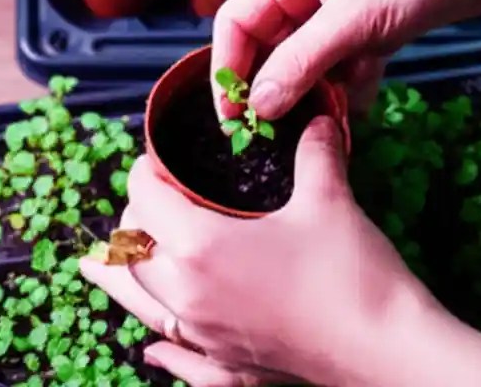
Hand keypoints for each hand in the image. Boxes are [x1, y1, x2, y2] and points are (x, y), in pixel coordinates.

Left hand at [79, 117, 438, 386]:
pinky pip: (176, 358)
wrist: (387, 351)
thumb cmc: (353, 274)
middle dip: (133, 220)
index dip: (147, 172)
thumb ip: (314, 152)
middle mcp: (187, 293)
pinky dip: (160, 347)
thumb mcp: (328, 200)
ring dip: (119, 279)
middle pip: (130, 251)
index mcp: (199, 246)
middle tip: (153, 199)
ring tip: (93, 266)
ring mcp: (204, 335)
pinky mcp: (226, 366)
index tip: (159, 160)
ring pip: (138, 305)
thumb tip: (315, 118)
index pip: (145, 198)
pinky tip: (154, 349)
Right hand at [211, 0, 480, 120]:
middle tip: (274, 136)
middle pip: (271, 45)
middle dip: (274, 89)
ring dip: (316, 92)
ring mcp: (344, 4)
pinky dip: (351, 85)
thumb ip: (302, 63)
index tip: (232, 120)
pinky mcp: (377, 21)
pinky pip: (348, 62)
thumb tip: (259, 106)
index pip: (237, 23)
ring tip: (323, 128)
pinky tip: (360, 113)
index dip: (228, 71)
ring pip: (310, 59)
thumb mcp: (357, 19)